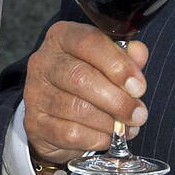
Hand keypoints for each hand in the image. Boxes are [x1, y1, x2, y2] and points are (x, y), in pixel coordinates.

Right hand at [22, 22, 148, 164]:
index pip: (89, 42)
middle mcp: (43, 61)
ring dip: (110, 122)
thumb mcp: (107, 62)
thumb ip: (125, 55)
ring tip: (127, 127)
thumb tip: (139, 52)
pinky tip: (108, 136)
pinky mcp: (35, 122)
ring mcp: (35, 92)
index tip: (139, 87)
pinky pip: (70, 133)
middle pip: (81, 78)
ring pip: (77, 108)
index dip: (118, 65)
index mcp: (62, 36)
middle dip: (117, 100)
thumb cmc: (87, 81)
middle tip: (139, 113)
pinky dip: (96, 137)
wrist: (56, 113)